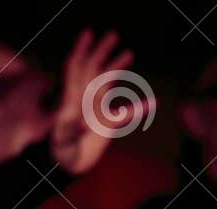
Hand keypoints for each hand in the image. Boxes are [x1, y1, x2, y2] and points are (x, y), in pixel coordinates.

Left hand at [50, 29, 151, 174]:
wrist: (68, 167)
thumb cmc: (63, 154)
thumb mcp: (64, 142)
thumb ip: (70, 131)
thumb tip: (82, 124)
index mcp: (72, 100)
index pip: (75, 69)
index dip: (81, 50)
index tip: (88, 33)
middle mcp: (84, 100)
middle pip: (92, 69)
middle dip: (101, 51)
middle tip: (114, 35)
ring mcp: (94, 109)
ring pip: (105, 82)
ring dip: (115, 67)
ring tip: (129, 52)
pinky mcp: (105, 121)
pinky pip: (124, 110)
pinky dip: (138, 107)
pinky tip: (153, 103)